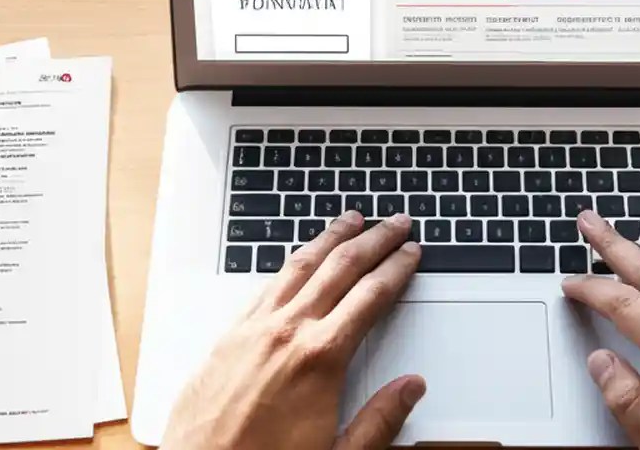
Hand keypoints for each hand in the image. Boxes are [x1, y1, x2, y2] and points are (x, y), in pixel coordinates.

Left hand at [161, 211, 425, 449]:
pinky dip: (291, 262)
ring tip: (350, 219)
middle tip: (396, 221)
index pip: (371, 296)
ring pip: (300, 266)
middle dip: (373, 239)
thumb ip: (380, 419)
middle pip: (340, 268)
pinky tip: (300, 258)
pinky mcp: (227, 337)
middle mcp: (287, 332)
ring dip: (330, 238)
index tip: (412, 251)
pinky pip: (266, 285)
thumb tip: (412, 386)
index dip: (397, 268)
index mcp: (321, 358)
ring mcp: (253, 330)